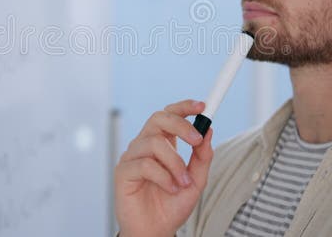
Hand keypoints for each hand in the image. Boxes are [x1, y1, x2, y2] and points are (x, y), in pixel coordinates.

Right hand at [114, 99, 214, 236]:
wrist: (156, 231)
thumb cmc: (171, 206)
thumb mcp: (196, 181)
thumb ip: (202, 157)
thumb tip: (208, 132)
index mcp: (162, 143)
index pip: (169, 115)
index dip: (183, 107)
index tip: (202, 107)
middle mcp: (145, 146)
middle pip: (158, 118)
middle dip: (181, 126)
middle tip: (196, 140)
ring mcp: (132, 157)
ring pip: (155, 143)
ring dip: (175, 163)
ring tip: (183, 183)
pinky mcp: (123, 172)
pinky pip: (145, 164)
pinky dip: (163, 177)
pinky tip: (170, 189)